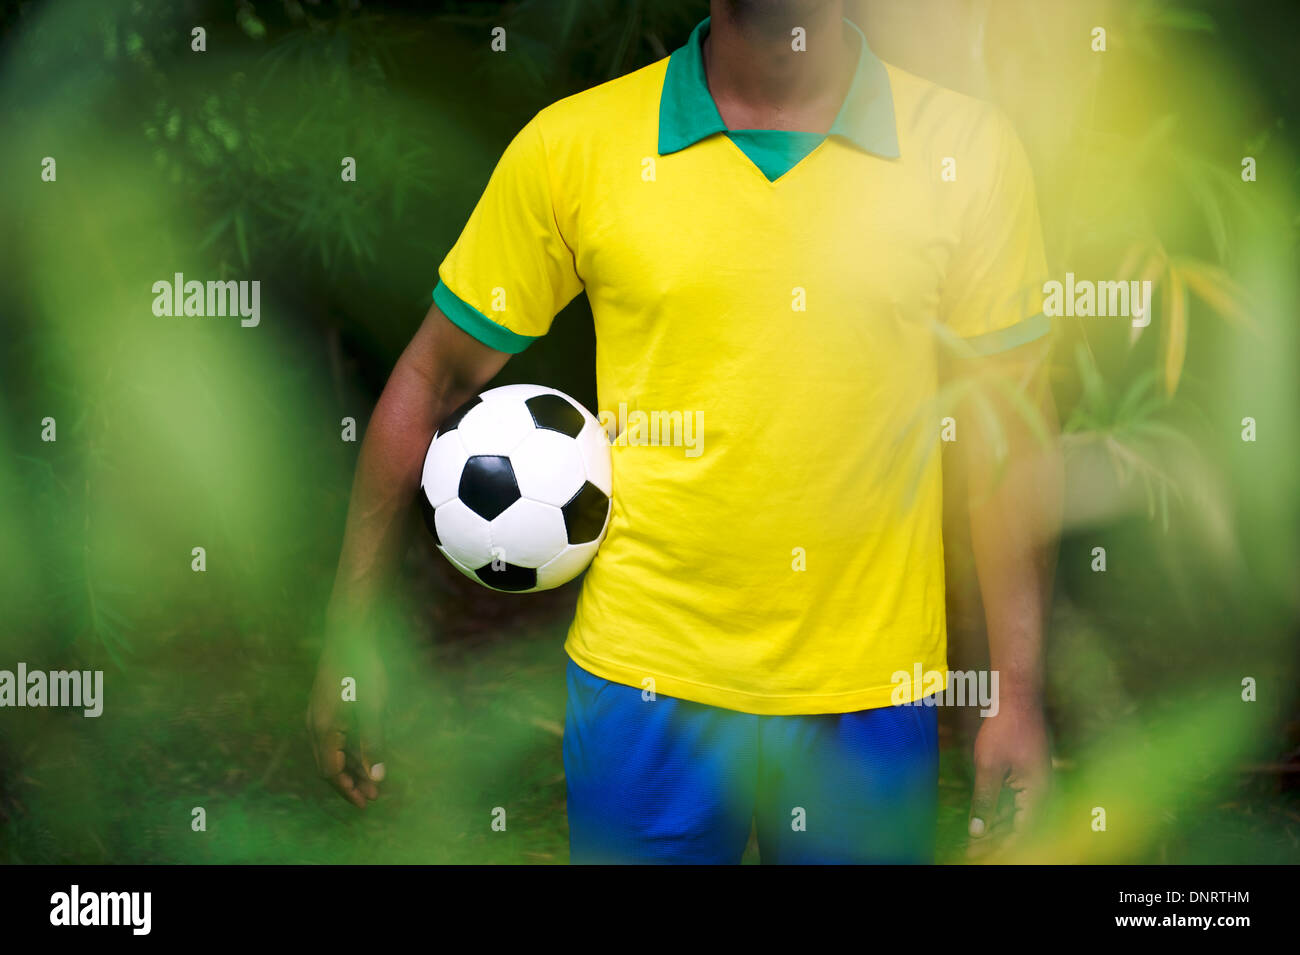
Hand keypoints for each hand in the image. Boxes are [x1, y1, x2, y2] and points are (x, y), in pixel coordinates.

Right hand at [307, 628, 387, 808]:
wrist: (348, 633)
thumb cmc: (362, 668)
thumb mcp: (373, 708)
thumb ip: (373, 742)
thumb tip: (376, 777)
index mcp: (323, 729)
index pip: (331, 771)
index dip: (348, 790)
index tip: (366, 803)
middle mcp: (314, 724)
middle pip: (329, 765)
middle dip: (350, 783)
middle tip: (372, 798)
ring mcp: (317, 715)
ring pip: (332, 751)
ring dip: (351, 767)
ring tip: (372, 782)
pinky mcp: (325, 706)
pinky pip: (334, 738)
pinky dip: (348, 750)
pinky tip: (366, 755)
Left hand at [967, 696, 1049, 858]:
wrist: (1018, 697)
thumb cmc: (1005, 727)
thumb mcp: (989, 766)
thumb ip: (984, 800)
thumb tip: (978, 832)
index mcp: (1039, 793)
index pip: (1022, 834)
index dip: (1001, 848)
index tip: (979, 858)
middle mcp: (1042, 793)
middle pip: (1020, 829)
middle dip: (996, 843)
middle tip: (971, 855)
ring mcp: (1036, 785)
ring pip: (1016, 817)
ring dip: (996, 831)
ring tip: (973, 845)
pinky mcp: (1027, 777)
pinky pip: (1014, 803)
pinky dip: (998, 814)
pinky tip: (982, 824)